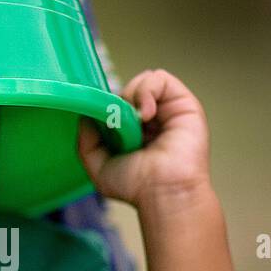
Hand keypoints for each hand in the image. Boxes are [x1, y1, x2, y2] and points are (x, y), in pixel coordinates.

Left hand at [77, 70, 210, 206]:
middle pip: (128, 89)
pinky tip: (146, 114)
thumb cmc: (137, 186)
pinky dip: (147, 90)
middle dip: (118, 102)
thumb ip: (86, 140)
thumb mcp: (98, 165)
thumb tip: (86, 114)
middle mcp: (152, 119)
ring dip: (132, 96)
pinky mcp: (183, 102)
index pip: (116, 102)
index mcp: (134, 131)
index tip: (100, 116)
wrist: (163, 192)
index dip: (106, 104)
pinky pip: (160, 78)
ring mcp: (168, 109)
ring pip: (143, 81)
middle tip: (119, 125)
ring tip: (135, 121)